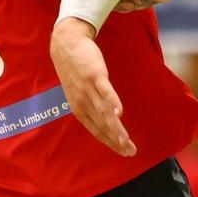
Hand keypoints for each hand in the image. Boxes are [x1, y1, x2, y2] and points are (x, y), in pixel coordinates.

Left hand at [50, 18, 135, 156]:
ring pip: (104, 112)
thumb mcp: (79, 90)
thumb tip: (105, 115)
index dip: (110, 142)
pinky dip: (111, 102)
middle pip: (101, 125)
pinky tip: (119, 113)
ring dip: (116, 128)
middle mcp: (82, 102)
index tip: (123, 152)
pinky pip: (104, 91)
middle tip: (130, 152)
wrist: (66, 44)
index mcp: (79, 107)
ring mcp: (88, 89)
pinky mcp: (94, 75)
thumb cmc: (75, 68)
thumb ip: (91, 103)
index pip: (96, 129)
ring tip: (127, 141)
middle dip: (116, 141)